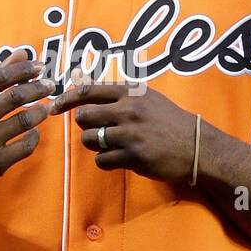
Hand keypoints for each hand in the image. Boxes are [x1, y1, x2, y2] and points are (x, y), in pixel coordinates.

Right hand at [0, 48, 53, 197]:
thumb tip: (21, 54)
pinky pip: (25, 146)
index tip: (39, 67)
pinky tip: (34, 131)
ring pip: (23, 121)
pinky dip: (34, 136)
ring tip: (45, 107)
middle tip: (50, 85)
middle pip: (14, 98)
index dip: (23, 70)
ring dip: (40, 111)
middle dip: (38, 88)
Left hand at [48, 71, 197, 182]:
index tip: (54, 107)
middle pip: (83, 116)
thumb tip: (84, 89)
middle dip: (85, 125)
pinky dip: (106, 161)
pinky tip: (120, 158)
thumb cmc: (169, 121)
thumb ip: (119, 94)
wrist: (196, 146)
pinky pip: (101, 160)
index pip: (88, 91)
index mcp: (130, 93)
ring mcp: (131, 134)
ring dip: (95, 144)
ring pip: (89, 139)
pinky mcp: (133, 156)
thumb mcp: (148, 98)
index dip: (66, 99)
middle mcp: (129, 110)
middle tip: (97, 129)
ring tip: (111, 144)